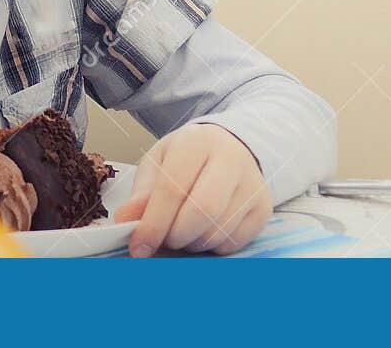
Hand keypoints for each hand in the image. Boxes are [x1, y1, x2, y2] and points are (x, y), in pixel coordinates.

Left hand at [115, 123, 272, 256]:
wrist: (229, 148)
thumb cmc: (187, 158)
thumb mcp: (158, 164)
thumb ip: (142, 193)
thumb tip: (126, 221)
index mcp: (196, 143)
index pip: (173, 189)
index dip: (153, 224)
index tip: (139, 247)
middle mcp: (231, 159)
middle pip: (202, 211)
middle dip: (175, 236)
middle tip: (163, 240)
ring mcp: (253, 185)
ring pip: (218, 231)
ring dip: (192, 244)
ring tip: (182, 232)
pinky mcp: (264, 208)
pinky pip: (234, 242)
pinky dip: (212, 247)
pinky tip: (203, 231)